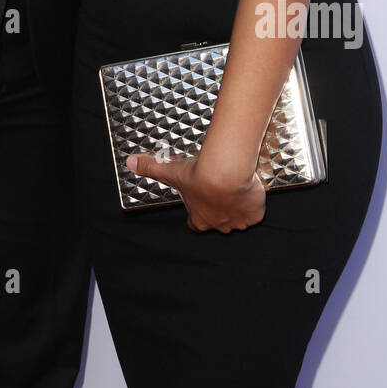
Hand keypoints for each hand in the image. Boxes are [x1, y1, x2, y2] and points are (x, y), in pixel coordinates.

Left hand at [126, 151, 265, 232]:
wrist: (226, 171)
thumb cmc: (199, 174)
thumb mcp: (170, 170)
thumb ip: (150, 167)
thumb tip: (131, 163)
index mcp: (199, 219)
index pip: (195, 222)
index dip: (196, 211)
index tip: (199, 199)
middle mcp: (218, 224)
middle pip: (217, 221)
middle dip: (218, 207)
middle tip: (218, 188)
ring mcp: (238, 221)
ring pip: (237, 218)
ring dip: (235, 206)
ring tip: (234, 186)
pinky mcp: (254, 214)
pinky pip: (254, 212)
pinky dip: (253, 203)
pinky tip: (248, 188)